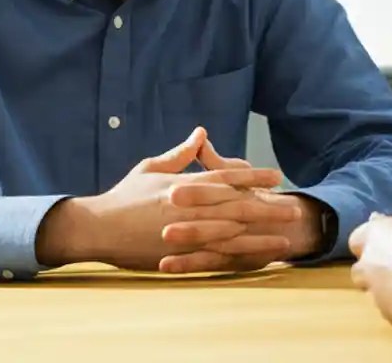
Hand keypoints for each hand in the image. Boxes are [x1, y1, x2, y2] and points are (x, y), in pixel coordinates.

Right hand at [36, 127, 298, 271]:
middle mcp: (191, 208)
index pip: (227, 178)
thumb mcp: (151, 168)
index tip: (276, 176)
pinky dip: (240, 256)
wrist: (98, 228)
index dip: (254, 177)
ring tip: (286, 236)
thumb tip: (201, 133)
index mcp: (184, 185)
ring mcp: (187, 233)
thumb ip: (180, 154)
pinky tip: (258, 258)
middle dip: (268, 206)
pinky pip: (217, 256)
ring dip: (262, 234)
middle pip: (238, 206)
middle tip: (293, 207)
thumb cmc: (123, 197)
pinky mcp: (181, 254)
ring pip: (233, 233)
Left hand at [349, 214, 391, 332]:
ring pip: (374, 292)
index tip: (386, 241)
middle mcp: (368, 264)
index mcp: (375, 235)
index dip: (371, 242)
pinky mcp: (388, 315)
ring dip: (386, 290)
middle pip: (360, 269)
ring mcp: (376, 292)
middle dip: (373, 270)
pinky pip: (391, 310)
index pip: (357, 238)